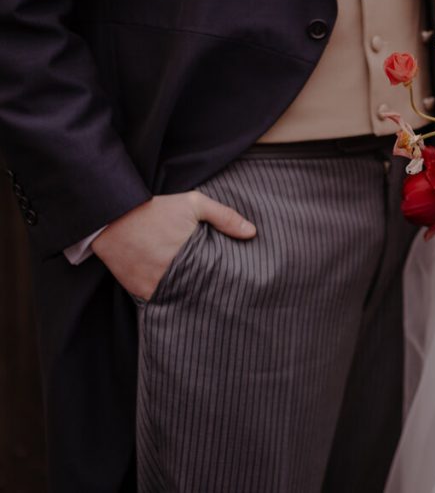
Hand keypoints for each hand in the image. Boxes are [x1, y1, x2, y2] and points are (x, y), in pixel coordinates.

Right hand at [92, 191, 256, 300]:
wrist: (111, 215)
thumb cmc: (156, 208)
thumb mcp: (193, 203)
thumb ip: (224, 217)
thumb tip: (252, 233)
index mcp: (188, 255)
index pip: (215, 278)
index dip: (226, 283)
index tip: (238, 286)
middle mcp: (170, 274)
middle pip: (199, 293)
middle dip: (211, 294)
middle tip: (228, 300)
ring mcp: (153, 285)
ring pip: (180, 300)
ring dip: (191, 299)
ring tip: (207, 302)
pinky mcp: (139, 290)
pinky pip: (160, 302)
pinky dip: (170, 301)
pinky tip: (183, 299)